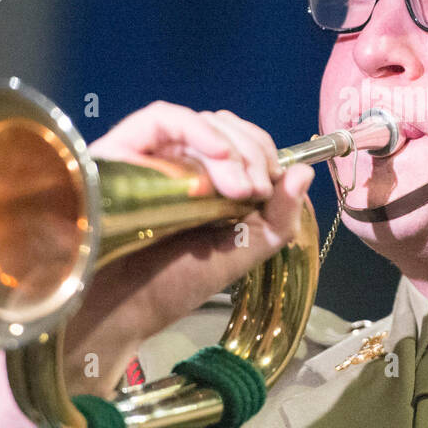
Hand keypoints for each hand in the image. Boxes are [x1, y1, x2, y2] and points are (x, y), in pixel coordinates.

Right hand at [59, 102, 313, 398]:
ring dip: (232, 147)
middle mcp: (179, 160)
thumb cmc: (172, 285)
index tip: (273, 185)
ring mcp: (150, 152)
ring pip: (200, 120)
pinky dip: (198, 130)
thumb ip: (278, 218)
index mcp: (208, 180)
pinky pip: (162, 119)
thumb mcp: (241, 251)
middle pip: (225, 125)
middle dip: (253, 151)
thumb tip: (305, 172)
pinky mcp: (121, 148)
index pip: (242, 141)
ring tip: (239, 186)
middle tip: (256, 190)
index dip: (264, 152)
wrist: (121, 309)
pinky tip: (217, 156)